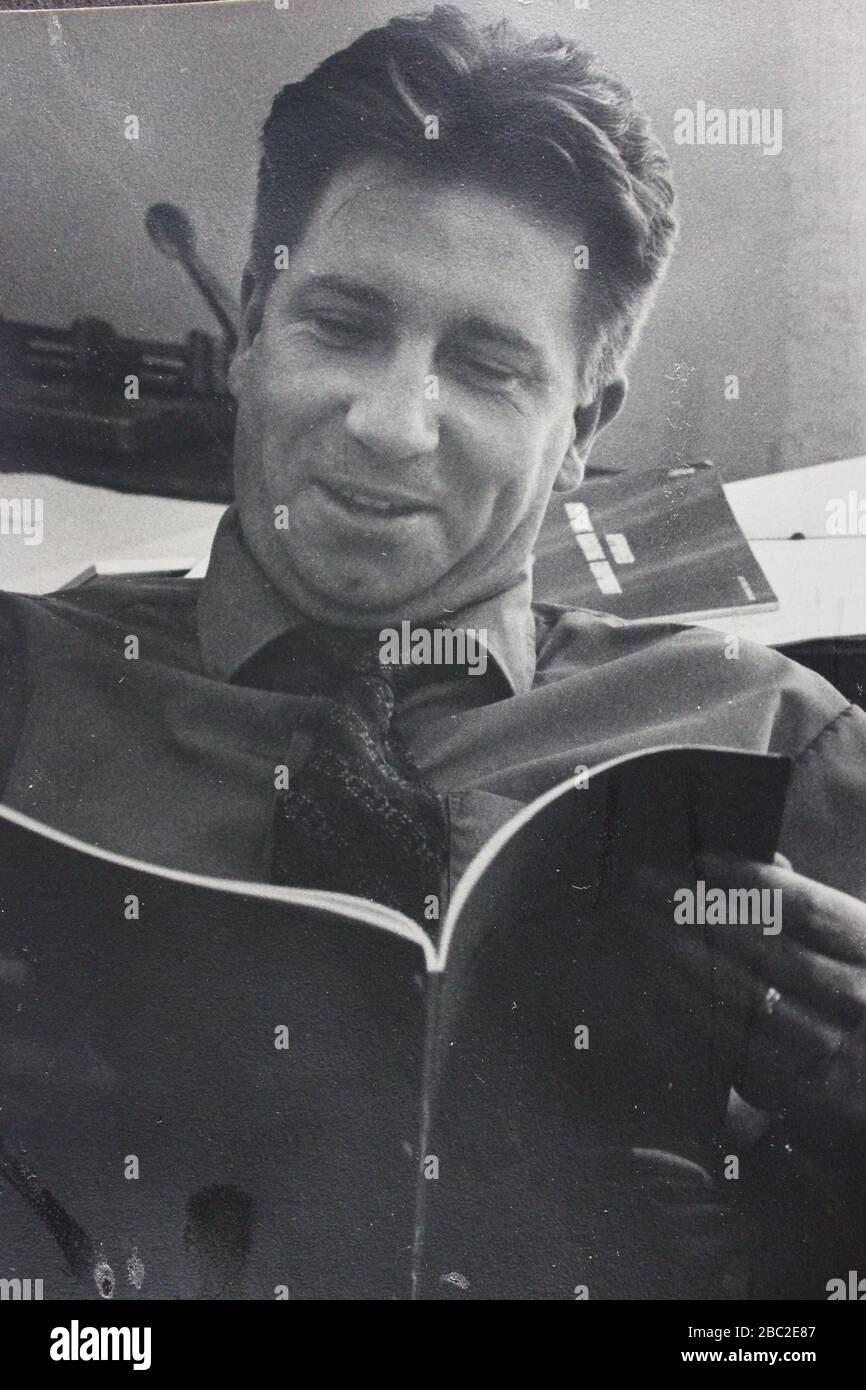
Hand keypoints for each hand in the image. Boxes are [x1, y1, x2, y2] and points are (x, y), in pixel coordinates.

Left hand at [634, 851, 865, 1159]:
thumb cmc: (863, 992)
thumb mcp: (862, 946)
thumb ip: (820, 908)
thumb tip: (767, 862)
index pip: (807, 909)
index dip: (748, 880)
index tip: (699, 860)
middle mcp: (858, 1000)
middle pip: (763, 948)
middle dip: (695, 911)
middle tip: (645, 883)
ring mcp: (828, 1050)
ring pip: (741, 994)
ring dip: (681, 953)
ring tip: (640, 921)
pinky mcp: (796, 1089)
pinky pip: (730, 1039)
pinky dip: (688, 1002)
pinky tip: (657, 973)